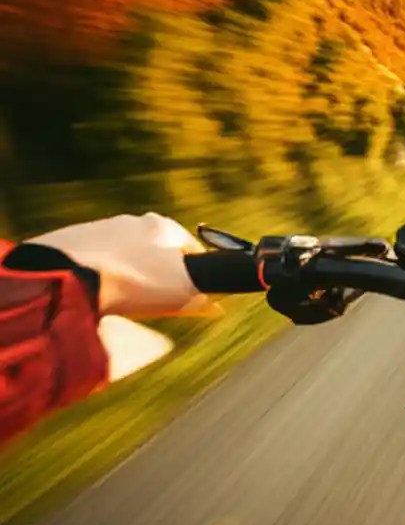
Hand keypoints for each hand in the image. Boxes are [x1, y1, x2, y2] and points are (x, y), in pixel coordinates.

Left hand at [29, 213, 212, 316]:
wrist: (67, 275)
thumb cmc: (135, 281)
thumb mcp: (184, 292)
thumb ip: (207, 294)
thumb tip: (217, 303)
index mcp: (164, 226)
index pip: (193, 249)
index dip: (198, 274)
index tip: (195, 296)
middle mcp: (133, 221)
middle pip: (157, 252)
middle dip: (161, 274)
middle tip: (159, 303)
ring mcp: (99, 229)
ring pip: (126, 256)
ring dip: (130, 276)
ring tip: (125, 303)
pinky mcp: (70, 243)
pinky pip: (95, 263)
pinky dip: (101, 278)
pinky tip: (98, 297)